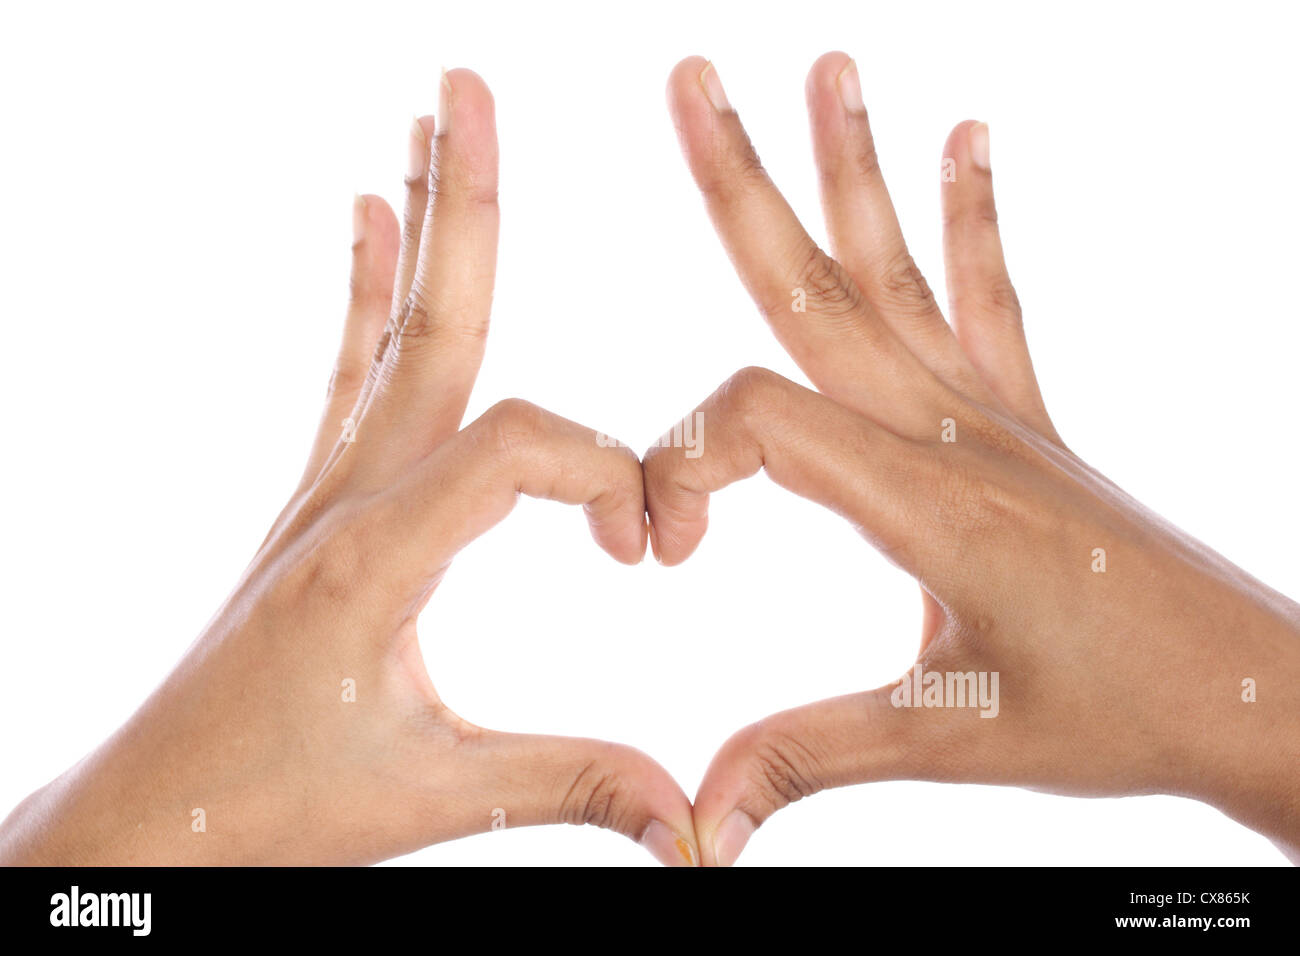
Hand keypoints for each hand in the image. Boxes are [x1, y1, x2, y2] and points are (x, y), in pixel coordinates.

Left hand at [0, 69, 698, 866]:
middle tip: (468, 90)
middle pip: (434, 326)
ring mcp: (325, 490)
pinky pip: (351, 374)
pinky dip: (368, 294)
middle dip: (464, 206)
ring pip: (391, 335)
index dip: (612, 478)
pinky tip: (364, 221)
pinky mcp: (319, 504)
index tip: (655, 549)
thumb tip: (688, 823)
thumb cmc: (269, 807)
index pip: (525, 449)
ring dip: (419, 226)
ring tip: (430, 126)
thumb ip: (570, 785)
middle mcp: (347, 497)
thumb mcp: (432, 794)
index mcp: (380, 552)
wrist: (151, 818)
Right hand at [646, 53, 1299, 865]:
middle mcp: (955, 433)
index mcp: (925, 501)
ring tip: (830, 68)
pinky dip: (976, 216)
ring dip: (855, 167)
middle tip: (692, 82)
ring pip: (900, 269)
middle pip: (821, 287)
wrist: (1249, 694)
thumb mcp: (952, 737)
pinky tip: (970, 138)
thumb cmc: (1116, 714)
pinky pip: (992, 299)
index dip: (683, 463)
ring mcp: (996, 416)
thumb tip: (702, 815)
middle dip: (744, 184)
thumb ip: (811, 755)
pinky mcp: (1026, 422)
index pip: (760, 421)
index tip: (663, 544)